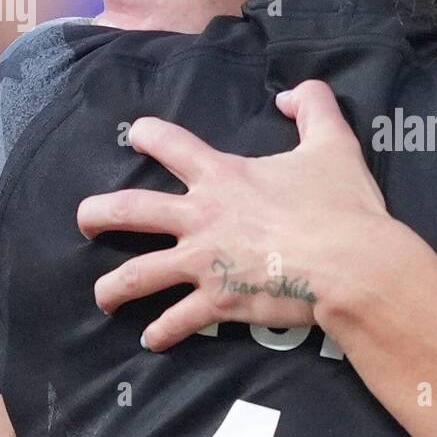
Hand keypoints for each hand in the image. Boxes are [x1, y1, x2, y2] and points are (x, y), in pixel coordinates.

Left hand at [78, 81, 388, 349]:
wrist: (352, 264)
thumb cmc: (342, 205)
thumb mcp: (334, 143)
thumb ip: (313, 106)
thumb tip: (290, 96)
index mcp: (223, 176)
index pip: (171, 145)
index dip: (150, 135)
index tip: (137, 134)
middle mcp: (201, 217)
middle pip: (130, 210)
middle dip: (98, 214)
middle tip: (84, 219)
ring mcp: (204, 263)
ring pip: (138, 275)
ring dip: (113, 288)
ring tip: (103, 296)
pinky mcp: (217, 302)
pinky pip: (176, 321)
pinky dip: (161, 333)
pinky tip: (152, 340)